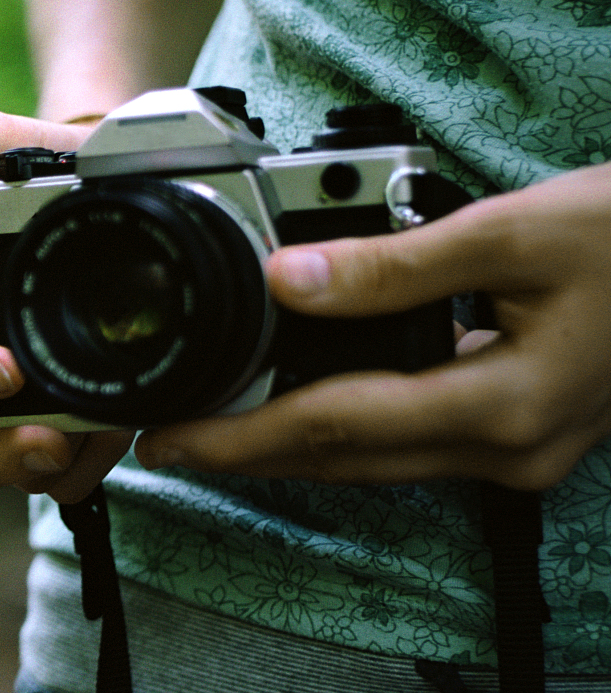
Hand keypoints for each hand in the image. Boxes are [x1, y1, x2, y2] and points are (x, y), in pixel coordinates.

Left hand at [134, 159, 610, 490]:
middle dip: (250, 454)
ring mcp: (523, 454)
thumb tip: (287, 279)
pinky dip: (350, 429)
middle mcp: (509, 450)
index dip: (239, 436)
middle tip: (166, 440)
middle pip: (345, 461)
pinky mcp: (526, 436)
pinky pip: (413, 445)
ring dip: (294, 447)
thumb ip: (393, 263)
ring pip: (378, 462)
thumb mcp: (512, 230)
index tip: (165, 440)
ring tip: (215, 424)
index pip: (333, 428)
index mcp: (502, 405)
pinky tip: (305, 404)